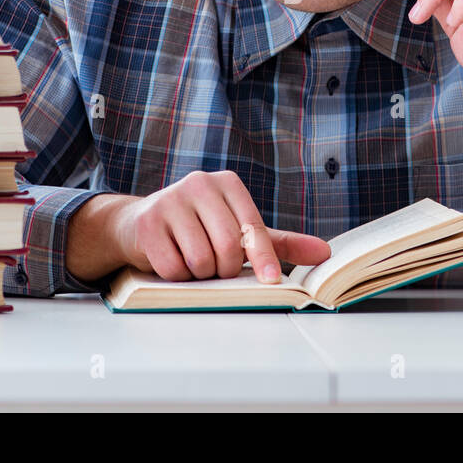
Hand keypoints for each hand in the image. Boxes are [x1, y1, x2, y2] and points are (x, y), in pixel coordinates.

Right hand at [108, 170, 330, 283]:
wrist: (139, 224)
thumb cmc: (199, 228)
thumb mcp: (238, 231)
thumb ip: (279, 242)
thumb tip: (324, 252)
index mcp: (227, 183)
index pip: (253, 226)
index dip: (264, 257)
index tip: (272, 280)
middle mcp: (199, 183)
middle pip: (228, 247)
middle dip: (225, 269)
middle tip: (215, 267)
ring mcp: (170, 200)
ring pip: (201, 260)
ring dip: (200, 275)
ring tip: (193, 262)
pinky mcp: (147, 223)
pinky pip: (173, 267)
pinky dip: (176, 277)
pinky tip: (172, 261)